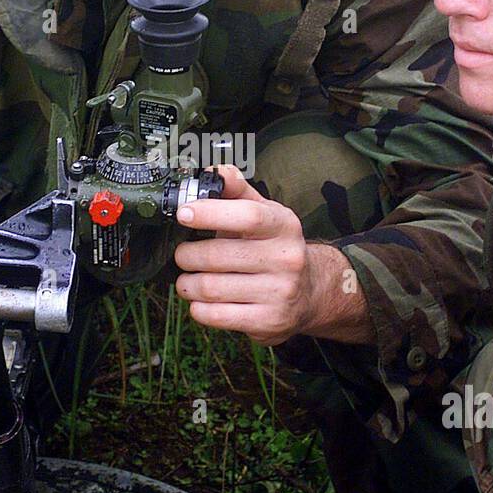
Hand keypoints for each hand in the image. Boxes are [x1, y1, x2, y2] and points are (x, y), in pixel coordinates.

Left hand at [174, 165, 373, 344]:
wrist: (310, 293)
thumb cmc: (275, 248)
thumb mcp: (265, 214)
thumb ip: (237, 191)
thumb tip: (214, 172)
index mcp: (283, 225)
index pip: (247, 216)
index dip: (210, 213)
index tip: (184, 213)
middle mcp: (286, 258)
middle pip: (219, 256)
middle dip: (188, 255)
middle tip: (183, 255)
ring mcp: (280, 292)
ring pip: (211, 287)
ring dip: (188, 284)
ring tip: (187, 280)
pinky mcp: (269, 321)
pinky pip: (217, 315)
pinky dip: (199, 308)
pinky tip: (200, 301)